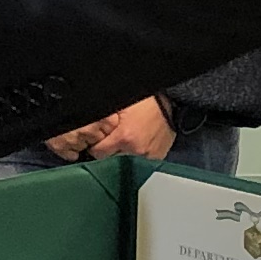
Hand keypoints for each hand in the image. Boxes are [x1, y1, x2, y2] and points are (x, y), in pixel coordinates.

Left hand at [50, 98, 174, 163]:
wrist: (174, 100)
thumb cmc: (148, 101)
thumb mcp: (120, 106)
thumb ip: (104, 120)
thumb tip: (86, 123)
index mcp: (124, 137)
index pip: (99, 153)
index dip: (95, 147)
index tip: (96, 143)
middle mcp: (136, 149)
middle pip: (113, 157)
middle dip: (112, 148)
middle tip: (116, 137)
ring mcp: (148, 155)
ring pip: (127, 158)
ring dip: (126, 150)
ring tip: (131, 136)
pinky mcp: (158, 156)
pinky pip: (142, 159)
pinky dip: (140, 152)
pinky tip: (142, 140)